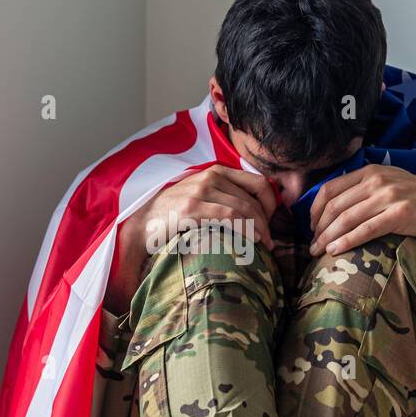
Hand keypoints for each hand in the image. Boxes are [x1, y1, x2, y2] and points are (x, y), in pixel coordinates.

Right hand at [140, 164, 276, 251]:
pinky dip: (245, 229)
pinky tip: (251, 241)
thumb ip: (226, 197)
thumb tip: (257, 213)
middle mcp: (211, 176)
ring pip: (244, 208)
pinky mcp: (192, 207)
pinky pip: (229, 216)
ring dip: (259, 228)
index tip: (270, 223)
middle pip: (253, 198)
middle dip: (267, 222)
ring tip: (264, 245)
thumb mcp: (203, 196)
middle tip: (270, 242)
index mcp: (217, 171)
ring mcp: (201, 190)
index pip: (258, 182)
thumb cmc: (176, 214)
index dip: (271, 203)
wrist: (144, 223)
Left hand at [309, 163, 415, 290]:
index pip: (330, 189)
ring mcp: (390, 196)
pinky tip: (335, 252)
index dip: (314, 211)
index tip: (311, 228)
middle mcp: (378, 180)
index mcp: (371, 171)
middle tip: (311, 246)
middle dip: (318, 229)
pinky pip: (366, 230)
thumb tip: (332, 206)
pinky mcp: (401, 214)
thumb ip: (364, 190)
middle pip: (335, 206)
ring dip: (328, 238)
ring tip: (318, 253)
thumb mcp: (389, 186)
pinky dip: (346, 242)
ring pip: (347, 218)